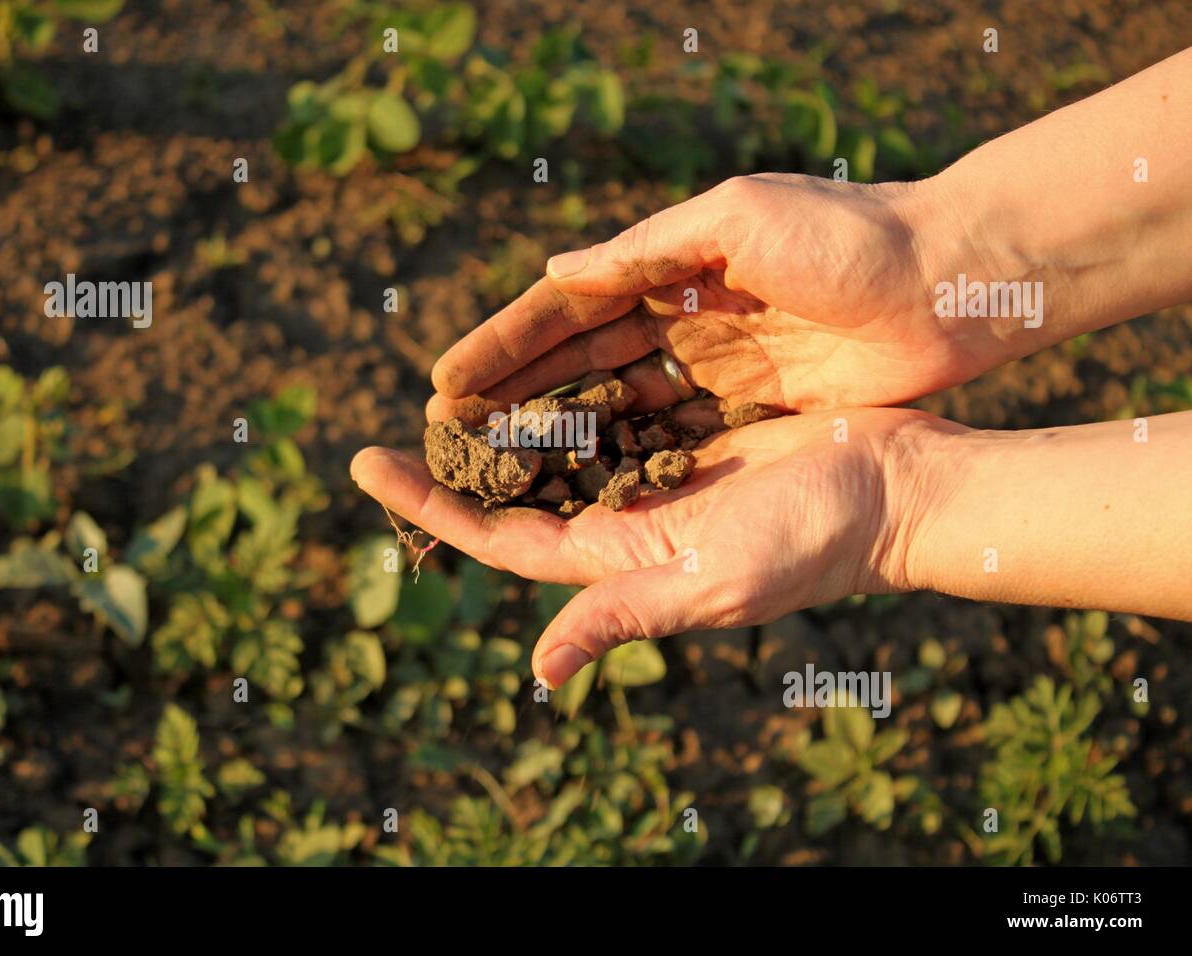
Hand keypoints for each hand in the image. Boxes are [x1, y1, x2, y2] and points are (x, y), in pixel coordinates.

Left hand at [351, 407, 946, 688]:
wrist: (892, 489)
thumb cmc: (811, 542)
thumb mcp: (711, 582)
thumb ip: (623, 616)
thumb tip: (539, 673)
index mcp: (617, 556)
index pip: (499, 536)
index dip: (431, 504)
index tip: (366, 460)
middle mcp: (626, 516)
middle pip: (518, 487)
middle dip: (457, 456)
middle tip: (404, 405)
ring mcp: (659, 471)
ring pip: (561, 440)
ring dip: (508, 413)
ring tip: (454, 376)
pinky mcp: (692, 429)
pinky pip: (616, 402)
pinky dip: (575, 381)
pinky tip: (544, 351)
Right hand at [427, 174, 975, 422]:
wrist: (954, 281)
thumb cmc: (850, 238)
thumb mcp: (741, 218)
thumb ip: (648, 248)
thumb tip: (556, 273)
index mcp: (671, 264)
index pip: (566, 311)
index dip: (504, 348)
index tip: (445, 384)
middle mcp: (683, 314)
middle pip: (576, 363)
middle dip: (512, 398)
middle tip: (446, 434)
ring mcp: (715, 363)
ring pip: (614, 403)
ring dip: (557, 432)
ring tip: (497, 468)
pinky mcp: (752, 405)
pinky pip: (670, 433)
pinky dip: (625, 453)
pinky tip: (583, 483)